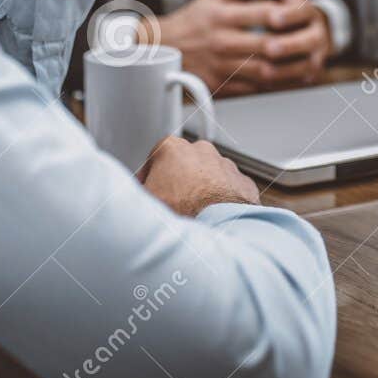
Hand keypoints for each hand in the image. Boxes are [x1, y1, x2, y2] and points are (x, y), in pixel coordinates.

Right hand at [138, 135, 259, 215]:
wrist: (219, 228)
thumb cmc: (182, 212)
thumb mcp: (145, 201)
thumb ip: (140, 194)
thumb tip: (135, 199)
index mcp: (172, 149)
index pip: (154, 161)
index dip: (149, 180)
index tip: (149, 192)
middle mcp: (200, 151)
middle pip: (184, 165)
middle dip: (178, 181)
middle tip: (172, 204)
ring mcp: (224, 164)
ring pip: (208, 175)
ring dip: (202, 190)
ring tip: (194, 214)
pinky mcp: (242, 182)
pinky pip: (228, 189)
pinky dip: (222, 201)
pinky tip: (213, 217)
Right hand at [154, 0, 324, 95]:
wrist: (162, 48)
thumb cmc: (193, 20)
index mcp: (221, 16)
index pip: (262, 14)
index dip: (287, 14)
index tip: (302, 16)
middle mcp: (221, 42)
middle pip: (267, 46)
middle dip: (294, 45)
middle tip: (312, 43)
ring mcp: (221, 67)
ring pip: (264, 72)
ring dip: (291, 69)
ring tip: (308, 63)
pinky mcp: (221, 86)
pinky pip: (254, 89)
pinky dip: (276, 85)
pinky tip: (290, 78)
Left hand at [255, 0, 332, 86]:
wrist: (311, 33)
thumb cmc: (290, 13)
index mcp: (309, 13)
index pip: (303, 12)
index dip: (289, 15)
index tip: (274, 17)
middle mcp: (317, 35)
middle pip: (308, 42)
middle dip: (288, 46)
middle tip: (269, 48)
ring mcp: (316, 57)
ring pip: (305, 66)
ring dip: (285, 70)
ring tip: (264, 71)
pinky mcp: (310, 76)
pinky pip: (298, 82)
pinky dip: (283, 84)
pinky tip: (263, 83)